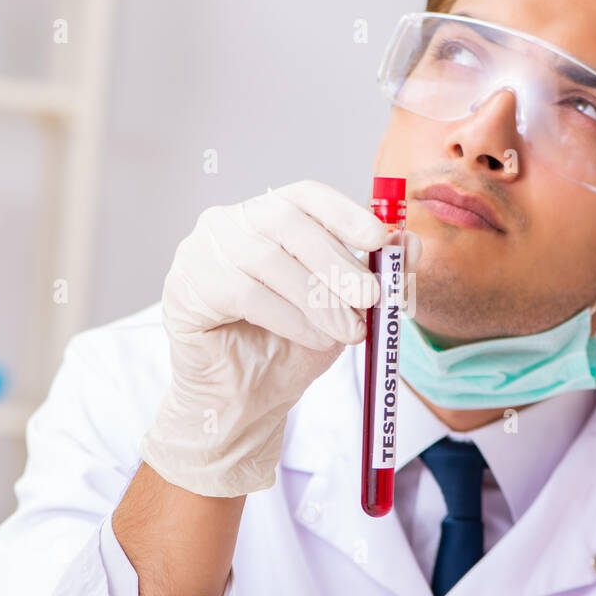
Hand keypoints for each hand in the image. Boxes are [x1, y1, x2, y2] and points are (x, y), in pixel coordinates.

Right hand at [139, 180, 419, 497]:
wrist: (249, 400)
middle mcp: (229, 223)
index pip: (305, 196)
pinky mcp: (184, 287)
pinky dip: (288, 317)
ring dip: (318, 300)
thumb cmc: (291, 345)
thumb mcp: (344, 308)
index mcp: (267, 216)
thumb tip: (411, 244)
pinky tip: (312, 338)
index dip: (345, 212)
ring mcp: (200, 251)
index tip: (379, 239)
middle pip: (287, 224)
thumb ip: (376, 274)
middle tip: (372, 298)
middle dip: (337, 263)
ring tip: (347, 332)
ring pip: (268, 261)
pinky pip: (244, 293)